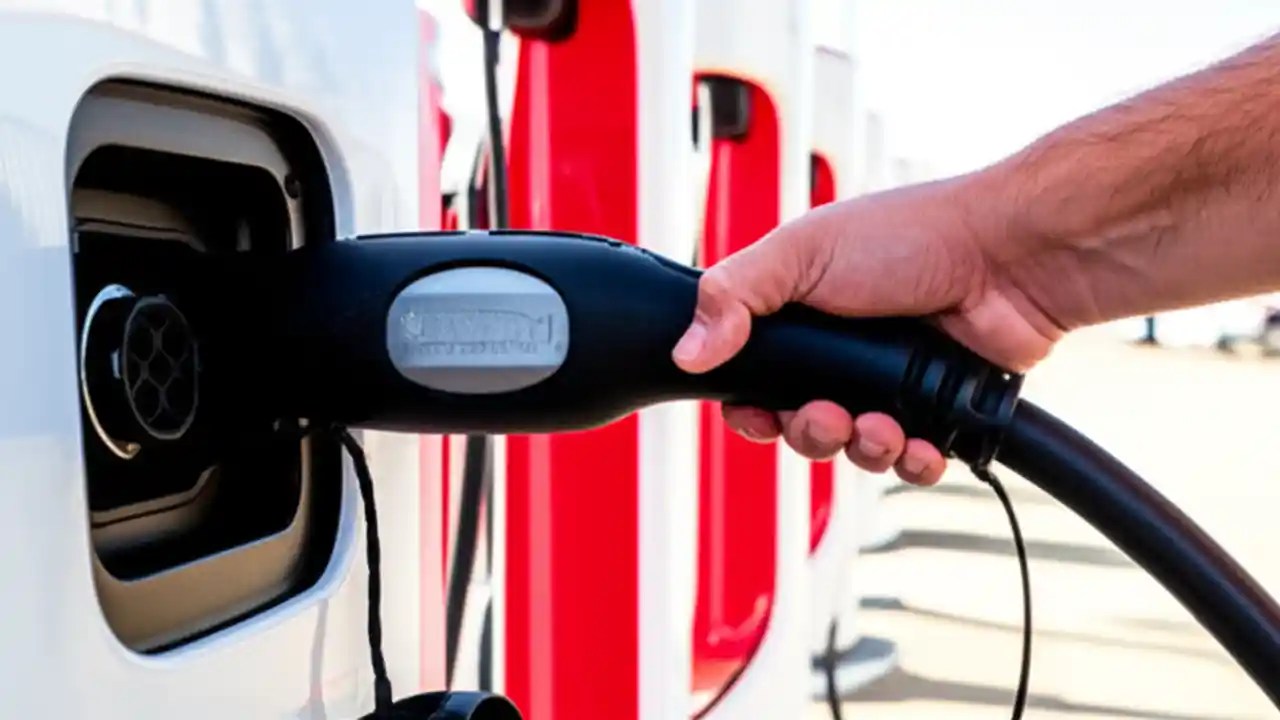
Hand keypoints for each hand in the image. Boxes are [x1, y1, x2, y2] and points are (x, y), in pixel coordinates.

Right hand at [671, 174, 1063, 485]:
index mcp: (804, 312)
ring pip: (855, 450)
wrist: (1012, 256)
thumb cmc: (917, 234)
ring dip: (863, 448)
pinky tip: (919, 443)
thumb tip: (686, 349)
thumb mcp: (803, 251)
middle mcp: (845, 351)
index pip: (756, 378)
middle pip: (803, 424)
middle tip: (828, 414)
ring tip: (883, 425)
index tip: (758, 414)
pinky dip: (913, 462)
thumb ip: (735, 295)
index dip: (752, 407)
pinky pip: (912, 460)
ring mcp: (893, 382)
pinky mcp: (939, 408)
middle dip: (811, 432)